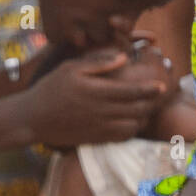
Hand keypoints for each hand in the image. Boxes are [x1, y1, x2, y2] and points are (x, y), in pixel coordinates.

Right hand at [23, 47, 168, 147]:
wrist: (34, 118)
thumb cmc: (52, 88)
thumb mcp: (71, 68)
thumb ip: (99, 62)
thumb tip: (124, 57)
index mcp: (97, 92)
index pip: (132, 91)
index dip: (150, 89)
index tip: (161, 86)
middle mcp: (102, 111)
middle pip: (138, 109)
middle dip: (152, 102)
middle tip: (159, 96)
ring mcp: (101, 127)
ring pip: (134, 125)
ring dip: (144, 116)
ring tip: (147, 106)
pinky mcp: (98, 138)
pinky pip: (124, 136)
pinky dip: (133, 128)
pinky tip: (133, 119)